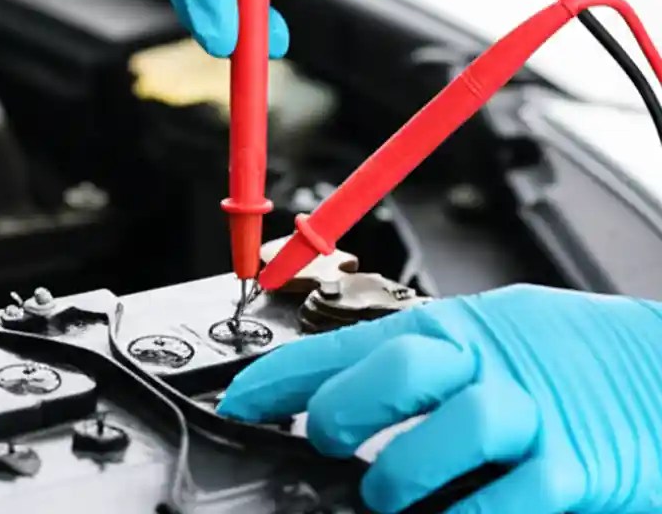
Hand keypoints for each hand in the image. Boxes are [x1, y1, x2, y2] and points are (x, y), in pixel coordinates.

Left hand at [217, 285, 661, 512]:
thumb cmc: (580, 359)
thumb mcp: (499, 338)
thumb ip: (431, 362)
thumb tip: (347, 390)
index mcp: (462, 326)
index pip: (354, 340)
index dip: (288, 374)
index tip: (242, 402)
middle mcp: (494, 360)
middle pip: (400, 369)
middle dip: (344, 410)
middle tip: (326, 443)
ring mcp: (537, 412)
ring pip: (453, 429)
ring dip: (402, 473)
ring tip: (386, 496)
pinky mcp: (580, 465)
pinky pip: (511, 499)